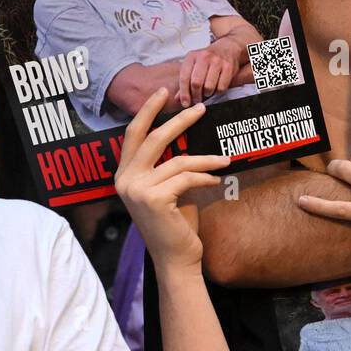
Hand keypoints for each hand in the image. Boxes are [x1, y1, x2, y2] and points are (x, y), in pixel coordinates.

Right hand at [115, 89, 230, 271]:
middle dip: (180, 120)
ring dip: (206, 160)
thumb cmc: (174, 223)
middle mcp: (125, 180)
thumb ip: (167, 166)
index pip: (133, 135)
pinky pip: (187, 178)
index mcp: (124, 175)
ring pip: (178, 161)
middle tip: (202, 108)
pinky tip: (216, 182)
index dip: (148, 111)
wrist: (176, 258)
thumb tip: (187, 137)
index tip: (164, 92)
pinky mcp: (154, 199)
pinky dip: (205, 178)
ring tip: (225, 160)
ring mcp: (137, 190)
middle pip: (154, 138)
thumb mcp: (167, 188)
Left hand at [177, 37, 243, 106]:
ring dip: (207, 94)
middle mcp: (204, 57)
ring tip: (207, 92)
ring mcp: (217, 61)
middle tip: (197, 100)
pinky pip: (221, 87)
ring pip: (209, 87)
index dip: (184, 93)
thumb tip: (178, 98)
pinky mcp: (228, 67)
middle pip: (196, 83)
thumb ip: (185, 82)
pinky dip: (218, 92)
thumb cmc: (207, 60)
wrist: (227, 48)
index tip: (185, 104)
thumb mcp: (193, 66)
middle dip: (196, 96)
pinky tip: (216, 88)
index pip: (184, 78)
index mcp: (192, 56)